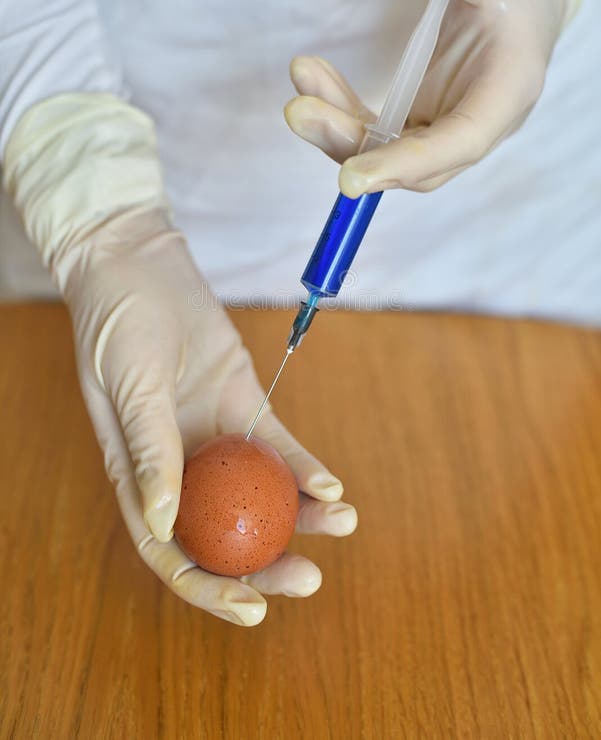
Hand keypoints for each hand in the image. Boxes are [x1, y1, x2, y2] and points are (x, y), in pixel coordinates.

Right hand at [60, 207, 356, 625]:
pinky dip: (306, 468)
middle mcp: (181, 470)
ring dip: (302, 519)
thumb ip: (148, 452)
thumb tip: (162, 525)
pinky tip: (333, 485)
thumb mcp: (131, 389)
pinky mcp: (248, 409)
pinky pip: (282, 449)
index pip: (171, 551)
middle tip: (308, 579)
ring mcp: (217, 441)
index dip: (208, 587)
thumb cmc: (120, 327)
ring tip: (343, 525)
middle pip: (226, 534)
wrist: (143, 268)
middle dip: (266, 567)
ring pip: (263, 497)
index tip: (251, 609)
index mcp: (138, 478)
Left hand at [284, 0, 570, 194]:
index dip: (404, 164)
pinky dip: (339, 108)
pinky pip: (373, 128)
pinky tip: (311, 75)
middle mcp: (475, 126)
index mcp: (506, 97)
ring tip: (299, 83)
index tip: (350, 179)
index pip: (456, 145)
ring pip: (385, 151)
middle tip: (297, 112)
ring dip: (335, 128)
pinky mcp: (420, 118)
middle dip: (351, 146)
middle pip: (411, 164)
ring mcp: (444, 127)